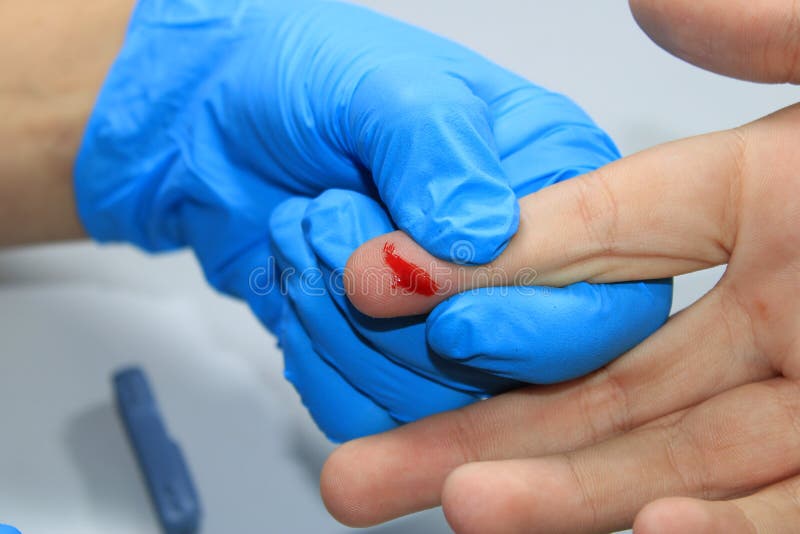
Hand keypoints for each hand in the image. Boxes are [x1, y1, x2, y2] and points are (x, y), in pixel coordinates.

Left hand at [75, 0, 669, 438]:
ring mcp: (459, 328)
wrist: (224, 130)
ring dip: (347, 332)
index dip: (533, 331)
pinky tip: (296, 290)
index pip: (604, 300)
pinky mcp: (395, 368)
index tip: (447, 323)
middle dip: (405, 328)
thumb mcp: (381, 85)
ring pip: (438, 412)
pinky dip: (320, 364)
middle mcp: (522, 271)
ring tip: (305, 239)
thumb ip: (436, 145)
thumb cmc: (314, 85)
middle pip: (520, 380)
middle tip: (333, 240)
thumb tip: (485, 235)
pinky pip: (375, 423)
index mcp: (561, 190)